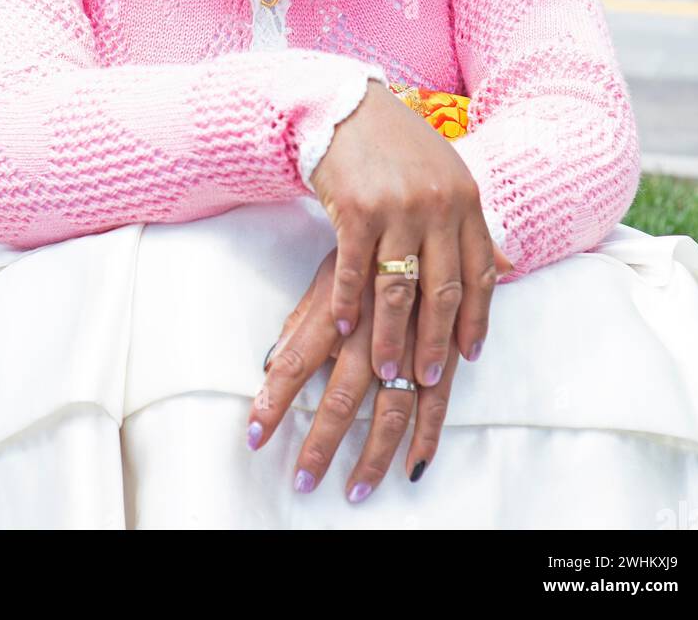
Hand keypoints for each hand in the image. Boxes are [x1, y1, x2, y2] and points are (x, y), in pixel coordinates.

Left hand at [248, 247, 462, 498]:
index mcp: (338, 308)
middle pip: (340, 397)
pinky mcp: (443, 350)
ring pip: (389, 411)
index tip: (253, 436)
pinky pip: (437, 403)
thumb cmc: (368, 245)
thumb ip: (304, 320)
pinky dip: (426, 438)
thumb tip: (272, 362)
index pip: (294, 361)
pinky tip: (413, 468)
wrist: (423, 207)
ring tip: (353, 490)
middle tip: (302, 481)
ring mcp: (411, 343)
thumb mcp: (328, 273)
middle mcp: (372, 330)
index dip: (273, 401)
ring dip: (371, 455)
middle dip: (320, 444)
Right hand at [309, 78, 513, 390]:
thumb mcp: (449, 178)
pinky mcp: (356, 208)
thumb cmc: (398, 146)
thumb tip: (509, 270)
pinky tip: (344, 326)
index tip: (470, 355)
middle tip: (427, 379)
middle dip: (436, 340)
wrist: (347, 107)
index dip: (477, 319)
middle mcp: (438, 205)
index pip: (480, 273)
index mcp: (466, 199)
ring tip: (385, 370)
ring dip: (391, 335)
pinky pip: (354, 268)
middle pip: (443, 289)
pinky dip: (349, 302)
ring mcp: (397, 207)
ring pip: (399, 288)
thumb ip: (473, 226)